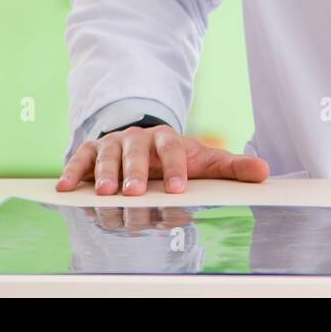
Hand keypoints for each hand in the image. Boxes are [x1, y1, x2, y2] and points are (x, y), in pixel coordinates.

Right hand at [56, 125, 269, 195]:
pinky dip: (72, 171)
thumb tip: (265, 171)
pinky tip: (65, 187)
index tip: (180, 188)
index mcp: (168, 139)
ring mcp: (113, 143)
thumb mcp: (204, 160)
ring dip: (104, 173)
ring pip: (107, 155)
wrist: (145, 140)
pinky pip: (79, 158)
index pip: (173, 150)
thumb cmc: (176, 157)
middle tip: (137, 191)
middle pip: (136, 152)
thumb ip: (232, 168)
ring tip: (105, 192)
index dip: (176, 168)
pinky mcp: (91, 151)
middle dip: (136, 172)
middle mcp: (138, 139)